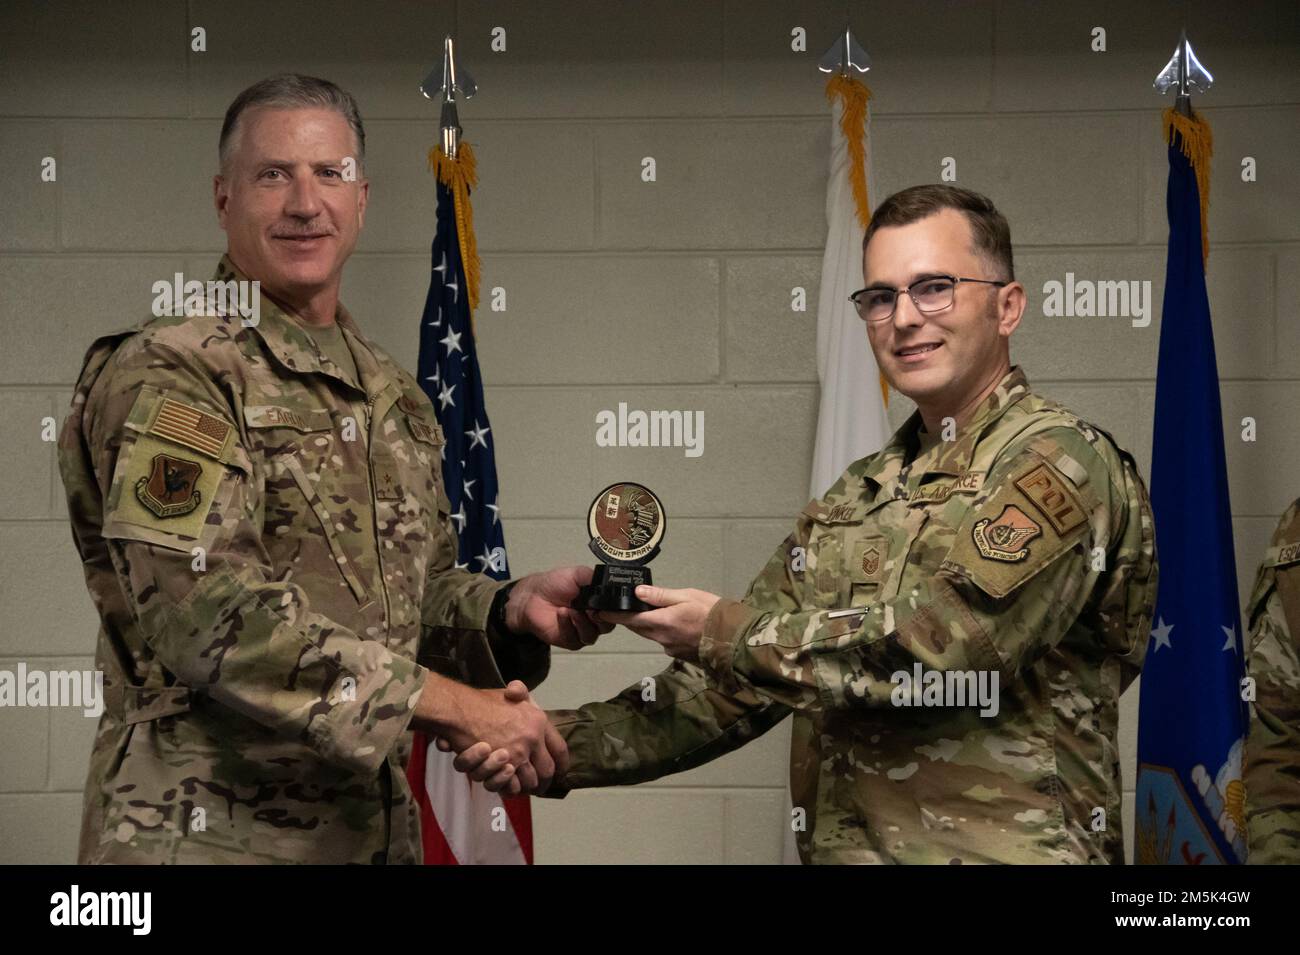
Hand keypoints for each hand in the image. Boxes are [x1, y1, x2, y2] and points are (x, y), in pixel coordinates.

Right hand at [432, 679, 568, 793]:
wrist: (458, 709)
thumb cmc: (481, 701)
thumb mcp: (507, 693)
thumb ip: (519, 693)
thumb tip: (517, 690)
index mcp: (538, 721)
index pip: (560, 748)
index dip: (563, 764)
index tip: (561, 773)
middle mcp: (532, 739)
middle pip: (547, 770)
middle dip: (544, 783)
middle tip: (539, 788)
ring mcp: (517, 754)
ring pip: (529, 782)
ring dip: (525, 788)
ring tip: (522, 788)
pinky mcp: (499, 767)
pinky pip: (511, 786)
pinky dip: (509, 788)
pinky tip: (507, 786)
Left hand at [506, 566, 613, 650]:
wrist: (533, 595)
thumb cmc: (555, 584)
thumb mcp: (578, 574)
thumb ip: (595, 578)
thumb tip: (610, 581)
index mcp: (599, 604)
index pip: (615, 611)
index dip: (613, 609)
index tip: (606, 603)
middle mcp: (594, 620)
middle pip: (607, 626)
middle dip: (600, 618)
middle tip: (590, 609)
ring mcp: (582, 631)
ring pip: (592, 635)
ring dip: (582, 623)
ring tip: (572, 610)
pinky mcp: (570, 641)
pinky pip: (575, 639)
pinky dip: (568, 625)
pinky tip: (562, 614)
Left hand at [597, 585, 719, 661]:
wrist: (735, 638)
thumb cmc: (713, 612)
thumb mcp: (688, 596)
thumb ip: (661, 596)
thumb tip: (637, 592)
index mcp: (662, 623)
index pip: (630, 619)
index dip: (613, 615)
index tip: (598, 611)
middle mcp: (662, 639)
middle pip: (638, 628)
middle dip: (628, 619)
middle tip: (620, 608)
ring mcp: (671, 649)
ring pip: (650, 635)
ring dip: (646, 625)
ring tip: (648, 613)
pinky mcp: (680, 655)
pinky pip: (664, 641)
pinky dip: (662, 632)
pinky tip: (673, 624)